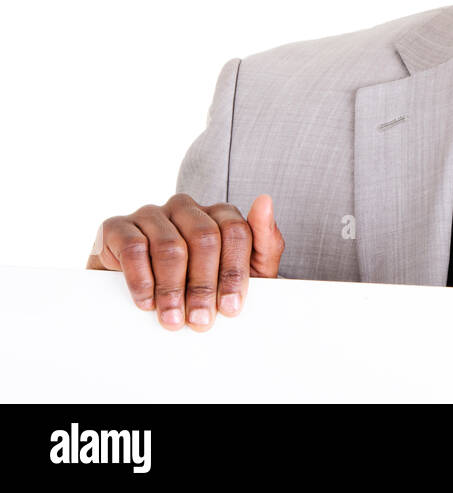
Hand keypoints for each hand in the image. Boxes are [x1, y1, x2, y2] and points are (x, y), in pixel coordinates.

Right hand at [87, 193, 283, 330]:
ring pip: (170, 246)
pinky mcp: (117, 226)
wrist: (142, 301)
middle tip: (200, 320)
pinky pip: (134, 248)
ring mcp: (151, 213)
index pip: (236, 232)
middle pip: (204, 239)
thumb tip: (265, 201)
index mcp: (219, 214)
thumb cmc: (201, 286)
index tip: (230, 308)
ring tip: (172, 319)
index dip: (234, 273)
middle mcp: (186, 208)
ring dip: (172, 290)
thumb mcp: (245, 273)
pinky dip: (142, 280)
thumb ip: (264, 241)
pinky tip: (146, 303)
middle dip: (204, 286)